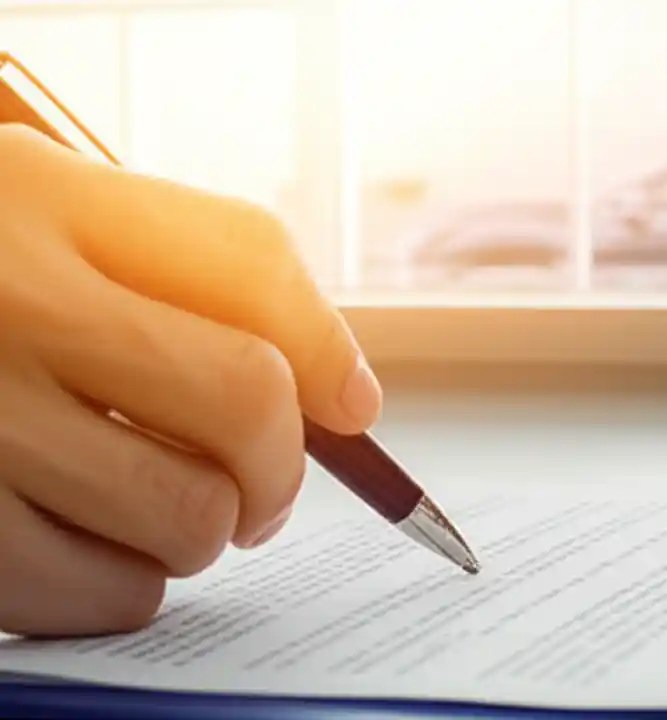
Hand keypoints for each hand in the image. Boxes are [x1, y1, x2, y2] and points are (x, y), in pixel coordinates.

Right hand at [0, 125, 381, 635]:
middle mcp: (0, 304)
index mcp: (41, 203)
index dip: (326, 354)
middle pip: (241, 402)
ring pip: (183, 515)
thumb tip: (352, 402)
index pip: (248, 266)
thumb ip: (207, 274)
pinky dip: (129, 586)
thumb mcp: (55, 219)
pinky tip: (97, 546)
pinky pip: (97, 595)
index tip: (345, 411)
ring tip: (167, 507)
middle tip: (260, 487)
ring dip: (204, 529)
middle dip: (279, 466)